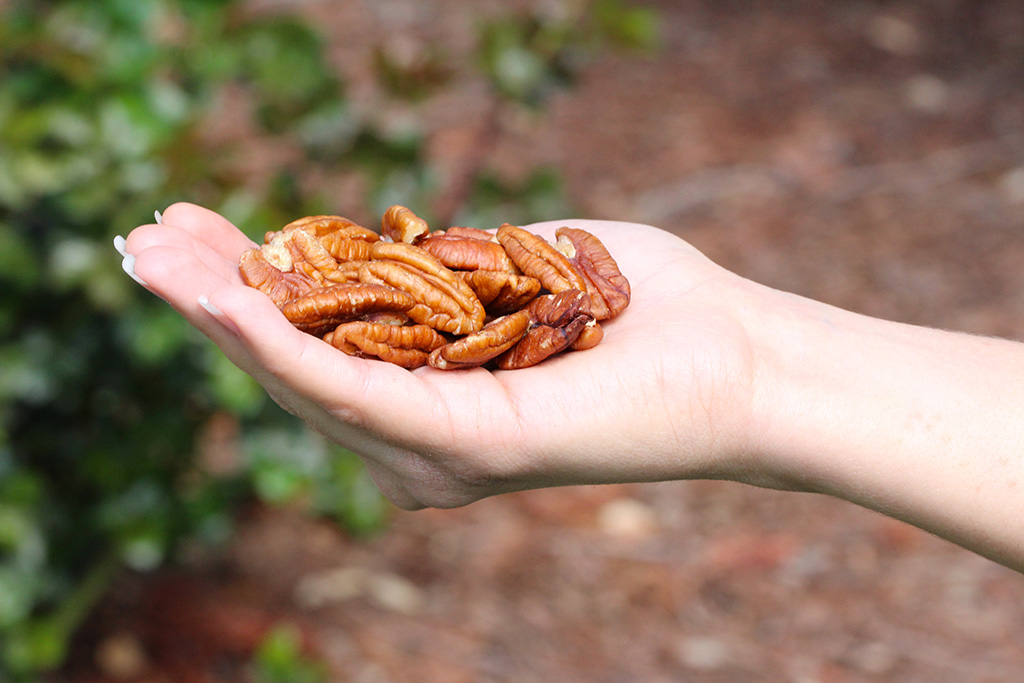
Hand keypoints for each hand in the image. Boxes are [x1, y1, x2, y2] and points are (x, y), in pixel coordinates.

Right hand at [122, 204, 759, 508]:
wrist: (737, 355)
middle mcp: (423, 440)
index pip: (321, 343)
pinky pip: (358, 393)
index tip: (198, 232)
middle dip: (215, 300)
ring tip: (155, 257)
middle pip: (296, 365)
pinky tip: (229, 302)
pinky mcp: (466, 447)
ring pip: (307, 379)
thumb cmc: (642, 308)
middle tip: (144, 240)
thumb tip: (384, 246)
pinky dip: (288, 348)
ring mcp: (439, 452)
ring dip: (225, 317)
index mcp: (433, 397)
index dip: (252, 289)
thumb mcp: (520, 269)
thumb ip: (446, 270)